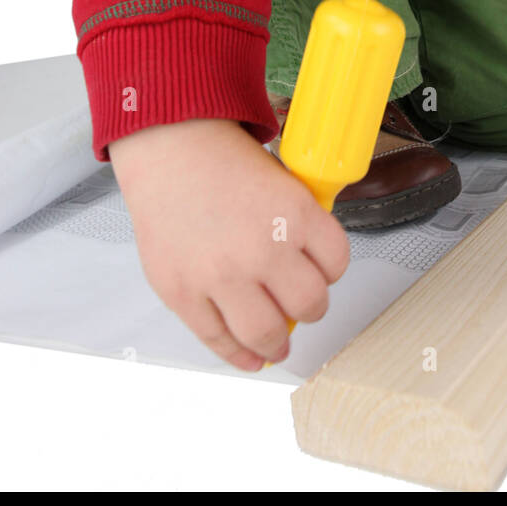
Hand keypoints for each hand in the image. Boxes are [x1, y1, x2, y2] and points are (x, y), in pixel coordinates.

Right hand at [109, 118, 350, 372]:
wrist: (169, 148)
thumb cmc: (223, 159)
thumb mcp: (282, 177)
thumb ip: (300, 220)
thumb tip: (312, 263)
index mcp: (295, 213)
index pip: (337, 261)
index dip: (331, 269)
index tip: (323, 272)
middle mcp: (263, 247)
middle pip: (309, 303)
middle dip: (310, 308)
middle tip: (302, 307)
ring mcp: (221, 275)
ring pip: (265, 333)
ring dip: (277, 344)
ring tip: (277, 345)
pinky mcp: (183, 292)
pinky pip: (218, 338)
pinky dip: (238, 355)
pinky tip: (249, 358)